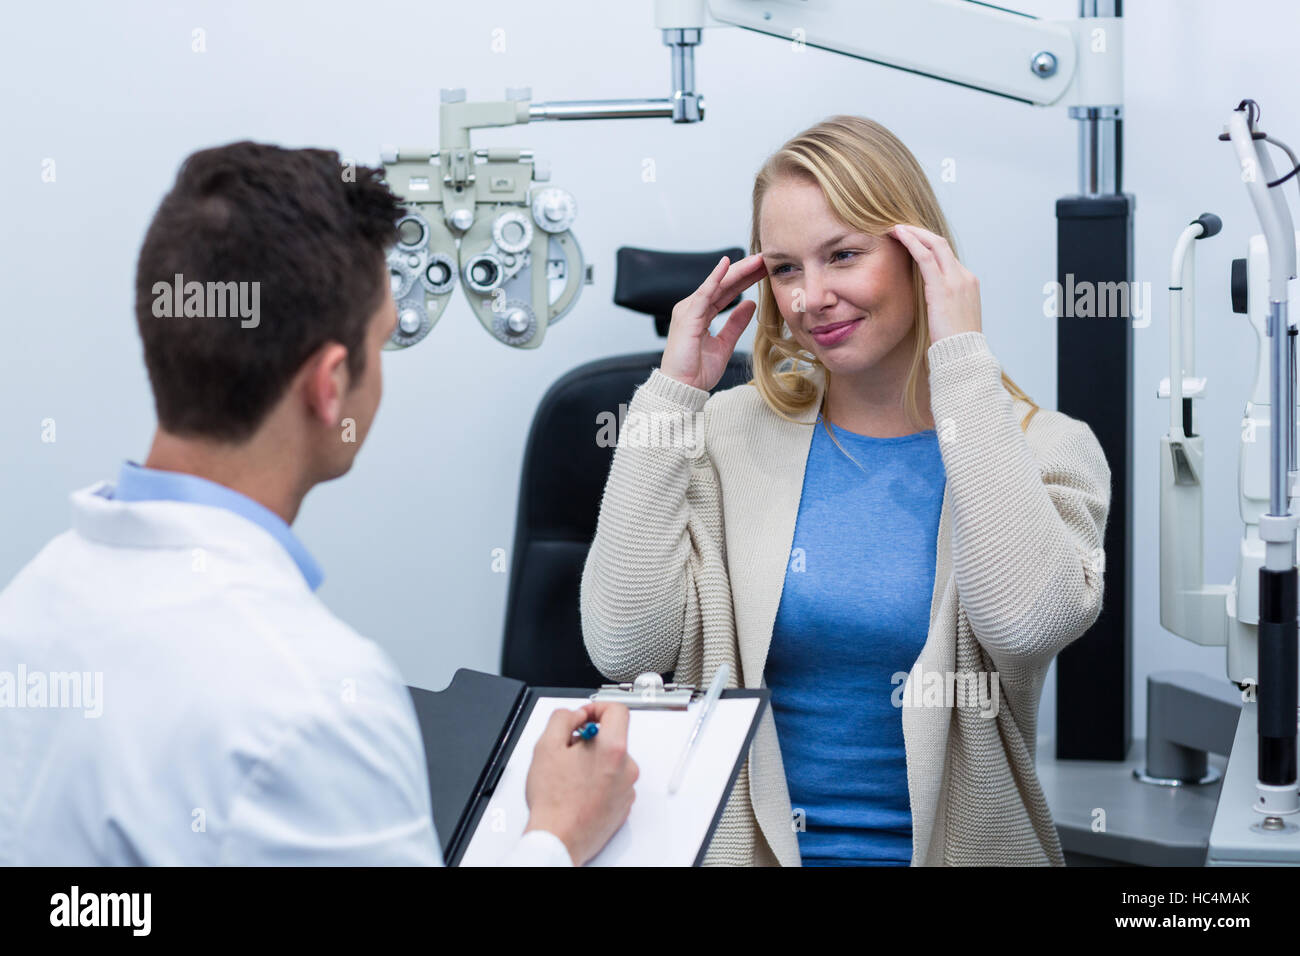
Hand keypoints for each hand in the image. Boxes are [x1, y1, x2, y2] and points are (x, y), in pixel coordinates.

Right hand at [522, 701, 637, 865]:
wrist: (558, 840)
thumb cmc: (553, 801)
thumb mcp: (546, 746)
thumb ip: (563, 718)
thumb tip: (576, 715)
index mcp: (613, 749)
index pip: (617, 710)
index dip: (597, 708)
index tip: (584, 716)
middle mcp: (627, 768)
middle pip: (613, 738)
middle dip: (591, 740)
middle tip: (568, 752)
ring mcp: (627, 789)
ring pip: (612, 762)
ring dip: (594, 763)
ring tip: (570, 777)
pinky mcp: (624, 806)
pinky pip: (614, 783)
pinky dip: (599, 782)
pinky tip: (578, 791)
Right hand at [660, 253, 765, 390]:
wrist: (683, 388)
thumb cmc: (697, 371)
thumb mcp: (724, 344)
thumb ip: (735, 324)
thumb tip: (750, 304)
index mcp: (701, 314)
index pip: (726, 292)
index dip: (745, 280)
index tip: (763, 271)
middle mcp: (693, 308)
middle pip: (723, 284)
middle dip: (744, 271)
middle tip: (764, 259)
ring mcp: (689, 310)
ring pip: (717, 285)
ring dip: (736, 271)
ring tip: (755, 260)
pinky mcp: (687, 316)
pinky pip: (704, 293)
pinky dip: (715, 278)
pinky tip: (726, 265)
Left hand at [889, 224, 981, 346]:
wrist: (963, 355)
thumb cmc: (954, 344)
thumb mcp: (950, 319)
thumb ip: (941, 304)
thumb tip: (927, 304)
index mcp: (967, 284)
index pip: (946, 256)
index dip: (927, 245)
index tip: (911, 241)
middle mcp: (964, 277)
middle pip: (941, 244)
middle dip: (920, 232)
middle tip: (900, 227)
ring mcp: (956, 280)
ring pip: (935, 244)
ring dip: (914, 233)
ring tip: (896, 227)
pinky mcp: (943, 287)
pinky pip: (926, 257)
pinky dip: (912, 242)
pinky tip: (899, 236)